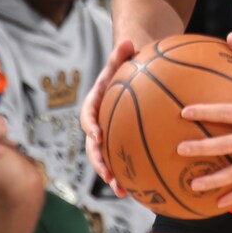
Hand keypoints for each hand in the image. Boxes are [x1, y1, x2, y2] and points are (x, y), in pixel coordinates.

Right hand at [83, 37, 135, 187]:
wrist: (129, 77)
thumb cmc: (125, 67)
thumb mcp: (122, 59)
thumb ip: (122, 53)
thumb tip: (128, 40)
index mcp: (94, 105)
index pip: (88, 116)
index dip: (91, 127)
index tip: (97, 135)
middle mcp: (98, 124)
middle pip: (94, 146)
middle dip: (99, 162)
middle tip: (108, 174)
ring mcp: (108, 137)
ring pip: (106, 159)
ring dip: (112, 176)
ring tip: (122, 191)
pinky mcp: (120, 144)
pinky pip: (123, 160)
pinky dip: (130, 174)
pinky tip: (143, 190)